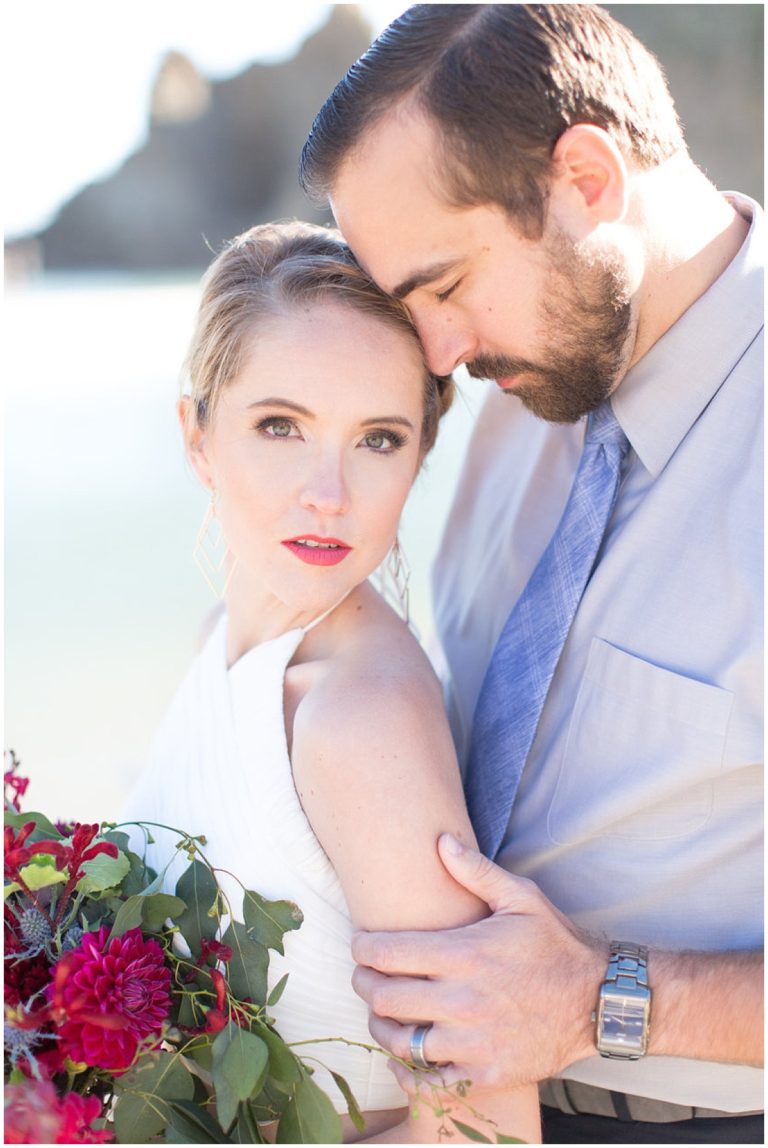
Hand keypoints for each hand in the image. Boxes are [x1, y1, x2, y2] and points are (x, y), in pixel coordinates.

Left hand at [352, 833, 606, 1090]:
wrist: (598, 1003)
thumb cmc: (556, 946)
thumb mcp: (522, 899)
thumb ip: (476, 871)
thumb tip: (440, 841)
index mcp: (466, 955)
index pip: (390, 953)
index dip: (364, 948)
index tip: (360, 945)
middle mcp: (463, 1001)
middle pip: (386, 998)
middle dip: (364, 985)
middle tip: (362, 976)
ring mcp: (473, 1042)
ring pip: (401, 1042)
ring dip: (381, 1026)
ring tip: (380, 1013)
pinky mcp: (484, 1073)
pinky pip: (429, 1079)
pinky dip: (409, 1071)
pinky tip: (405, 1056)